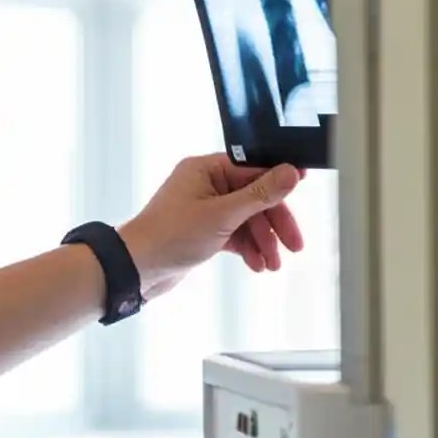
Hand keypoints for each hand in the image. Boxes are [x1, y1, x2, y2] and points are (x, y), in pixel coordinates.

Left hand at [117, 154, 305, 299]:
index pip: (254, 171)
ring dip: (262, 241)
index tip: (302, 191)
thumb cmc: (169, 237)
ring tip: (272, 264)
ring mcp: (202, 208)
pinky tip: (257, 264)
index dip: (279, 185)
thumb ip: (260, 195)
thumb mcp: (222, 215)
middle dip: (274, 224)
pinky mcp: (201, 231)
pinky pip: (233, 234)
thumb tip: (291, 172)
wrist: (136, 268)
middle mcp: (203, 185)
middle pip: (253, 198)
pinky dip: (247, 248)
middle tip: (294, 245)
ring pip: (245, 220)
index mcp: (204, 169)